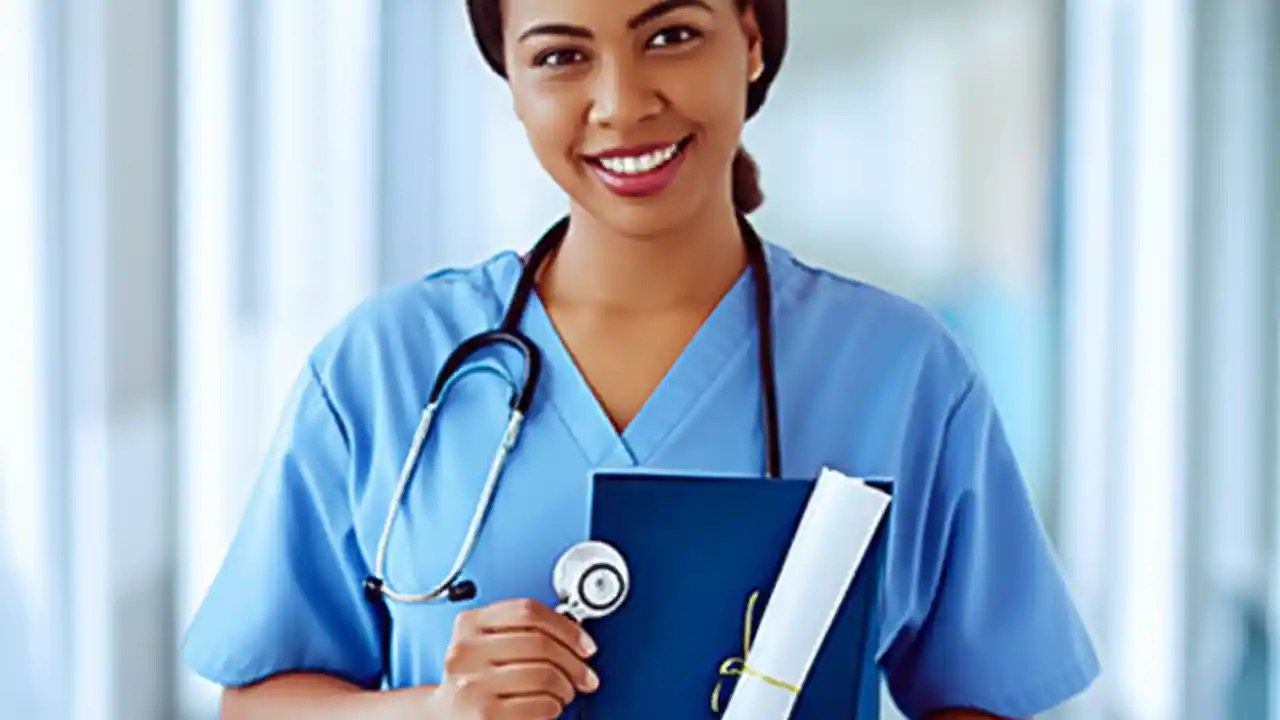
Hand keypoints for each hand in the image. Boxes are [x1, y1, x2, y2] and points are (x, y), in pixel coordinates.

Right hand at [426, 598, 599, 718]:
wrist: (441, 717)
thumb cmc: (474, 680)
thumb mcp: (485, 644)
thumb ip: (519, 630)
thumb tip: (575, 635)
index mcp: (469, 625)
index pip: (528, 612)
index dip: (566, 627)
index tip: (585, 644)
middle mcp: (466, 652)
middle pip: (541, 643)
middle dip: (574, 662)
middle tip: (584, 675)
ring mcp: (473, 684)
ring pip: (545, 674)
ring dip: (566, 687)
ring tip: (564, 693)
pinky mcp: (485, 715)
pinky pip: (541, 704)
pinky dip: (554, 707)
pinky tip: (548, 707)